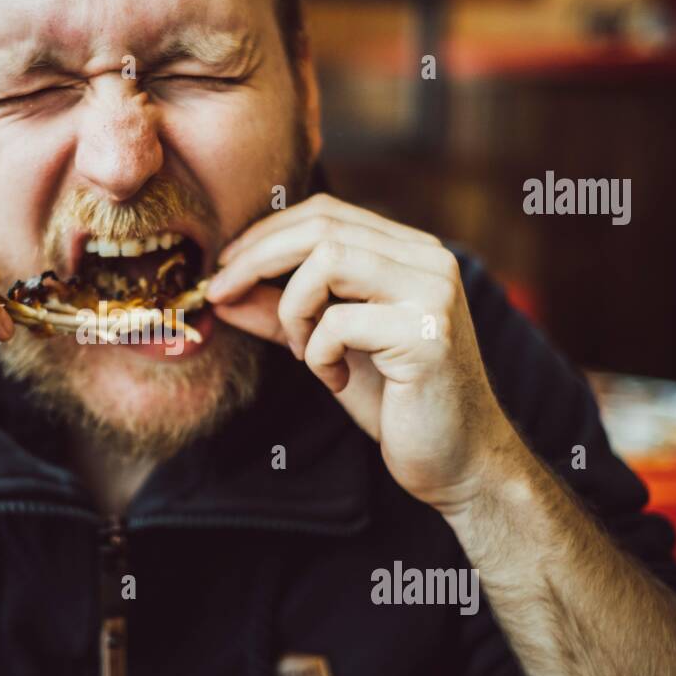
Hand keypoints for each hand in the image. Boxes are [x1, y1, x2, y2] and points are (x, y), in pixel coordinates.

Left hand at [206, 193, 515, 515]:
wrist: (456, 462)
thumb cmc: (395, 403)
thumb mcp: (326, 347)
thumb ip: (282, 313)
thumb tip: (222, 291)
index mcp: (410, 253)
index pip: (326, 214)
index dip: (266, 235)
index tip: (224, 270)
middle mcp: (429, 260)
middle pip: (322, 226)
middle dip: (256, 258)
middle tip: (219, 293)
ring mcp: (433, 293)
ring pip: (328, 259)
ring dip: (293, 309)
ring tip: (301, 352)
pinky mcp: (427, 333)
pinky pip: (339, 322)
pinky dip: (318, 355)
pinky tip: (336, 381)